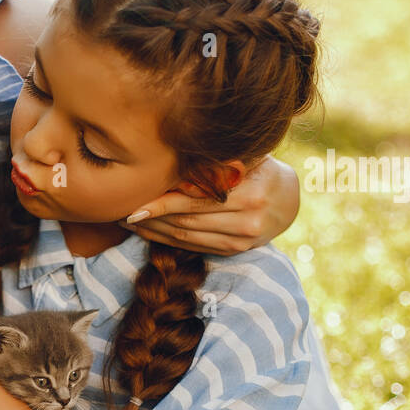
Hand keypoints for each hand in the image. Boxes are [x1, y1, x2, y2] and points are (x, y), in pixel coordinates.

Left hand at [122, 155, 300, 254]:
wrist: (289, 200)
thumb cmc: (261, 170)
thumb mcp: (246, 158)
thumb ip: (217, 164)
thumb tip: (174, 164)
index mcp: (250, 194)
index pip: (196, 201)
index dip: (162, 203)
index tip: (134, 204)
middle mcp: (247, 221)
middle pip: (186, 221)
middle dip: (151, 218)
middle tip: (120, 211)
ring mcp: (241, 240)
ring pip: (186, 237)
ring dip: (154, 231)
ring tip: (127, 221)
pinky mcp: (234, 251)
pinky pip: (193, 246)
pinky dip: (166, 240)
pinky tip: (147, 231)